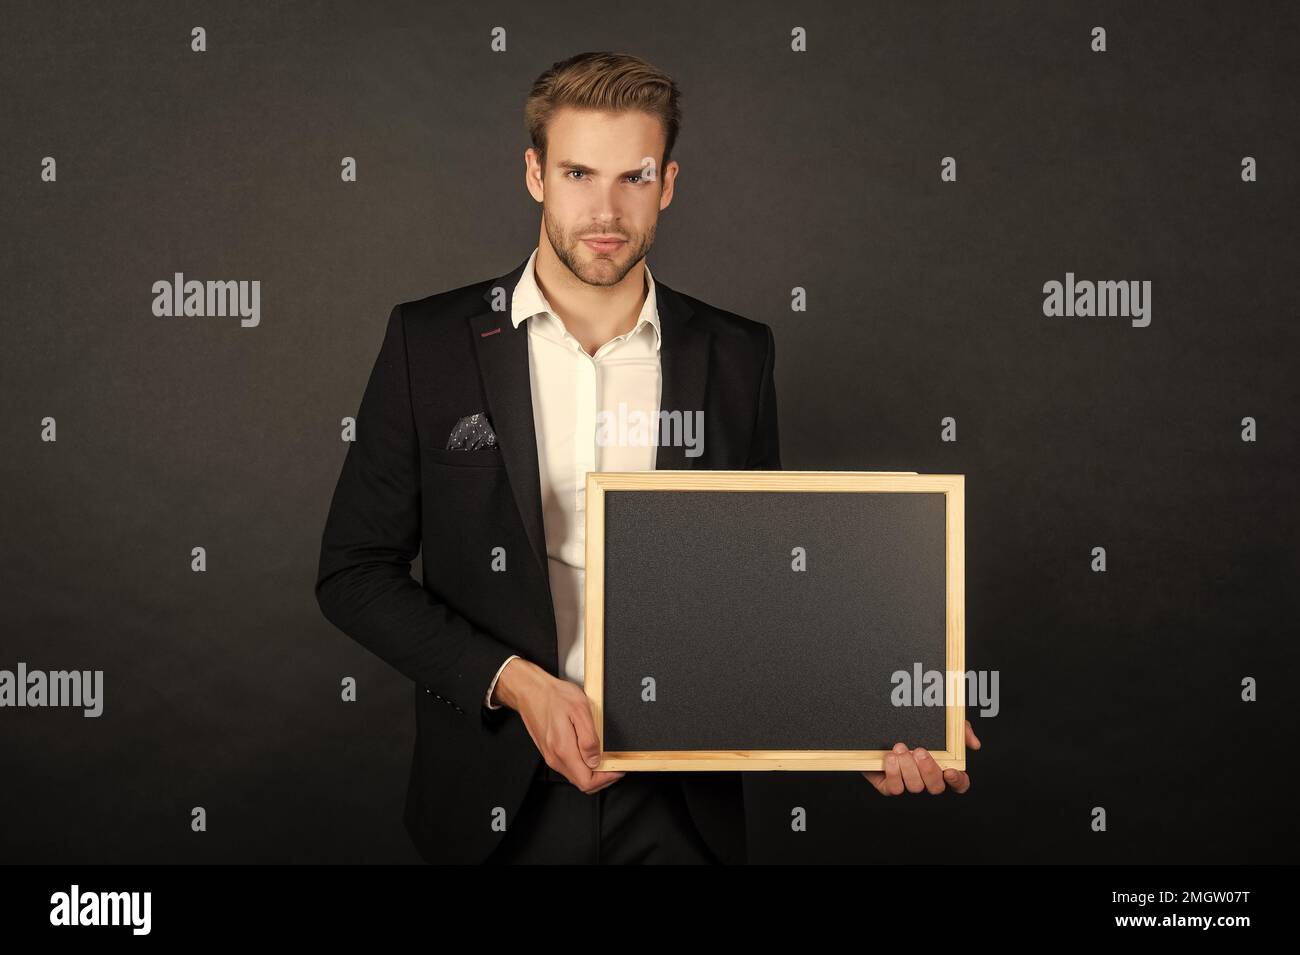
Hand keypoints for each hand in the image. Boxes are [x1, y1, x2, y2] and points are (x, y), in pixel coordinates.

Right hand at [494, 658, 624, 793]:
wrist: (531, 691)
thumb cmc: (555, 696)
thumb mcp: (580, 710)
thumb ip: (589, 739)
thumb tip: (595, 760)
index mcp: (564, 750)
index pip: (587, 782)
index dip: (606, 778)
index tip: (617, 769)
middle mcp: (555, 758)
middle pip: (582, 783)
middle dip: (602, 778)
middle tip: (614, 765)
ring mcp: (551, 756)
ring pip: (576, 775)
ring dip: (592, 772)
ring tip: (604, 757)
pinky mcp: (549, 752)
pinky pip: (569, 766)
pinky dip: (582, 765)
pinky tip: (589, 751)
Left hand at [862, 720, 980, 795]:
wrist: (878, 724)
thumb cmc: (913, 727)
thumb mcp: (940, 723)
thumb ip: (960, 730)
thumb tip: (974, 744)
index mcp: (942, 766)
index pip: (959, 783)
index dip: (957, 781)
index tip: (949, 770)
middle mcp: (926, 778)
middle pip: (936, 787)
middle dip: (928, 770)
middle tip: (919, 751)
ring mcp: (908, 783)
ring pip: (915, 787)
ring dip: (908, 768)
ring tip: (901, 748)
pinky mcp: (889, 785)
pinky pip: (895, 789)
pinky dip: (894, 773)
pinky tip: (891, 758)